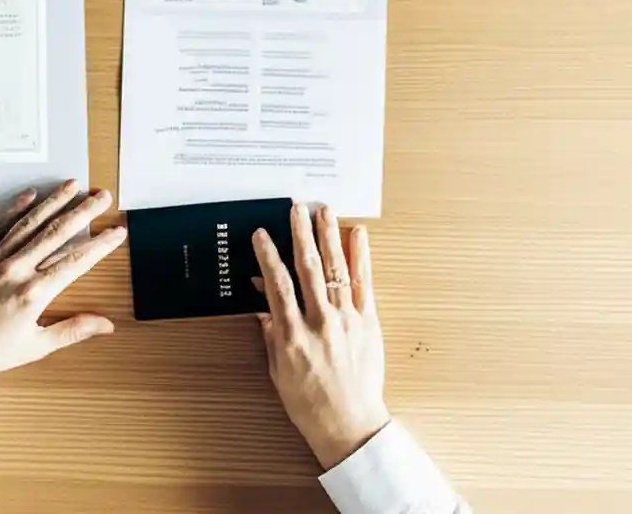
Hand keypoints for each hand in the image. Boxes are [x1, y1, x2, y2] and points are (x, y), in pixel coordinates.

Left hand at [0, 180, 126, 383]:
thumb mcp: (34, 347)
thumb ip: (72, 331)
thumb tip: (105, 325)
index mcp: (33, 294)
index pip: (76, 261)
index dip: (100, 245)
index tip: (117, 231)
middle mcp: (15, 270)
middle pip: (57, 233)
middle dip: (83, 212)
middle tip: (102, 196)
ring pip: (29, 223)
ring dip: (54, 202)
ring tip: (73, 186)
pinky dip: (14, 208)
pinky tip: (30, 194)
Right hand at [252, 203, 388, 468]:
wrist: (348, 423)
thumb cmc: (308, 401)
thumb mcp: (277, 369)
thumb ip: (270, 331)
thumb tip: (262, 300)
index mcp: (292, 335)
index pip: (277, 285)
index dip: (268, 256)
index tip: (262, 234)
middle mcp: (320, 323)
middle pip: (308, 268)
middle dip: (300, 234)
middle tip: (296, 209)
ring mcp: (347, 321)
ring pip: (336, 269)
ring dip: (328, 237)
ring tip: (324, 211)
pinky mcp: (369, 324)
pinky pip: (365, 284)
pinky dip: (362, 257)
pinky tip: (358, 235)